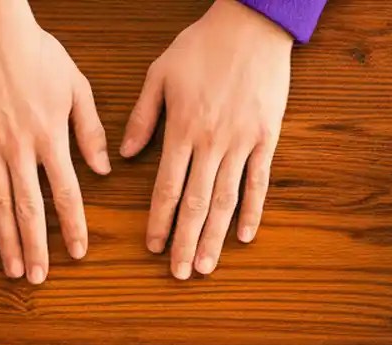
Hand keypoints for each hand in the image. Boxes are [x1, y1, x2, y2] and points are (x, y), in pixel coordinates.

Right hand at [0, 0, 109, 283]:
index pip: (65, 192)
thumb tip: (103, 169)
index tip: (77, 253)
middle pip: (29, 208)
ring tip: (13, 269)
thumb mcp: (75, 85)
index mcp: (50, 135)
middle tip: (39, 278)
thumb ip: (89, 130)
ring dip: (7, 241)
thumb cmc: (37, 53)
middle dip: (36, 247)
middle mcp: (19, 147)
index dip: (71, 226)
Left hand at [121, 0, 291, 278]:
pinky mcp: (266, 138)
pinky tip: (246, 237)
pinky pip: (259, 182)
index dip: (159, 220)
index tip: (153, 247)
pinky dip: (253, 211)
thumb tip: (125, 154)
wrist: (252, 24)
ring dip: (214, 237)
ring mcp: (242, 142)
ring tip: (204, 266)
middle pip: (196, 203)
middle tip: (177, 273)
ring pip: (226, 200)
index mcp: (182, 129)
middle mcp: (211, 142)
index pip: (166, 187)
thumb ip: (142, 116)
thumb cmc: (202, 46)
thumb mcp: (160, 73)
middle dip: (184, 241)